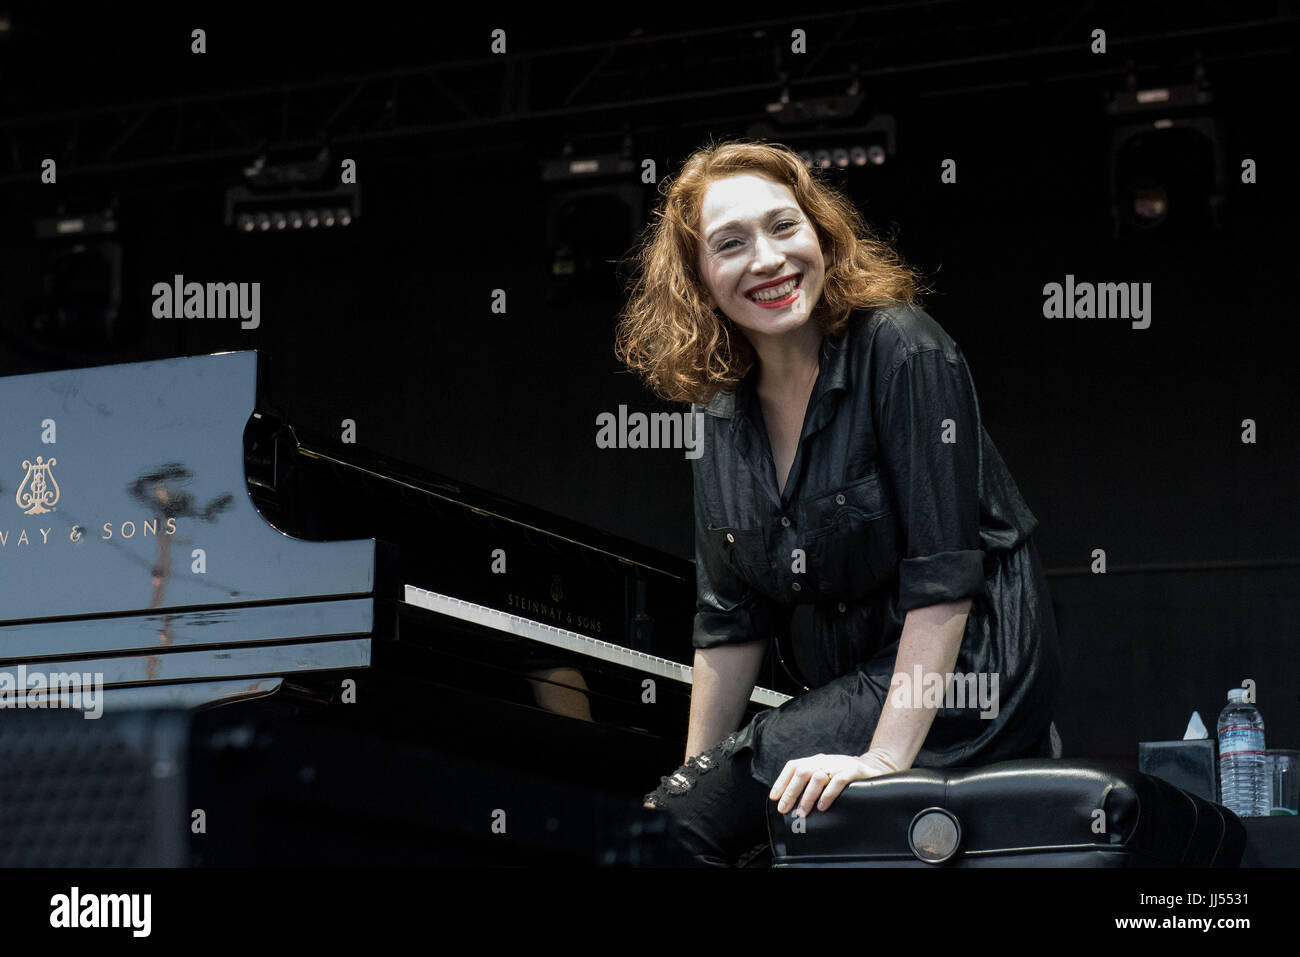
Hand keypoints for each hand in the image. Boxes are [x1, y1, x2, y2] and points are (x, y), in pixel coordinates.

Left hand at [769, 750, 900, 817]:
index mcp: (815, 761)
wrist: (873, 768)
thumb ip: (811, 785)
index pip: (793, 766)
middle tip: (785, 809)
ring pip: (817, 776)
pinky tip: (822, 806)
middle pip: (802, 772)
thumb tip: (790, 804)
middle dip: (791, 792)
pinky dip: (828, 794)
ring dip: (807, 796)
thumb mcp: (826, 776)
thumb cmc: (845, 777)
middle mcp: (824, 760)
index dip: (782, 781)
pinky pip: (838, 781)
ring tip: (802, 812)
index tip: (774, 798)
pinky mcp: (853, 771)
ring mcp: (838, 764)